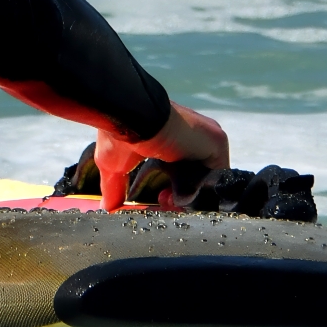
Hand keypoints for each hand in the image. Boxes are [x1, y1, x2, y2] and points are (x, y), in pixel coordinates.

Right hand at [93, 102, 228, 211]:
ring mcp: (205, 138)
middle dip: (181, 193)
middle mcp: (190, 136)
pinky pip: (219, 173)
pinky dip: (204, 188)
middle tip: (164, 202)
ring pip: (206, 174)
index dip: (171, 187)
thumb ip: (113, 186)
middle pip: (195, 174)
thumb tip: (107, 207)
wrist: (132, 118)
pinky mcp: (216, 142)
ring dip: (191, 192)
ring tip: (171, 200)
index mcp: (169, 137)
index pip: (180, 167)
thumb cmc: (120, 134)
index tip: (158, 198)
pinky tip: (184, 194)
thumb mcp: (113, 165)